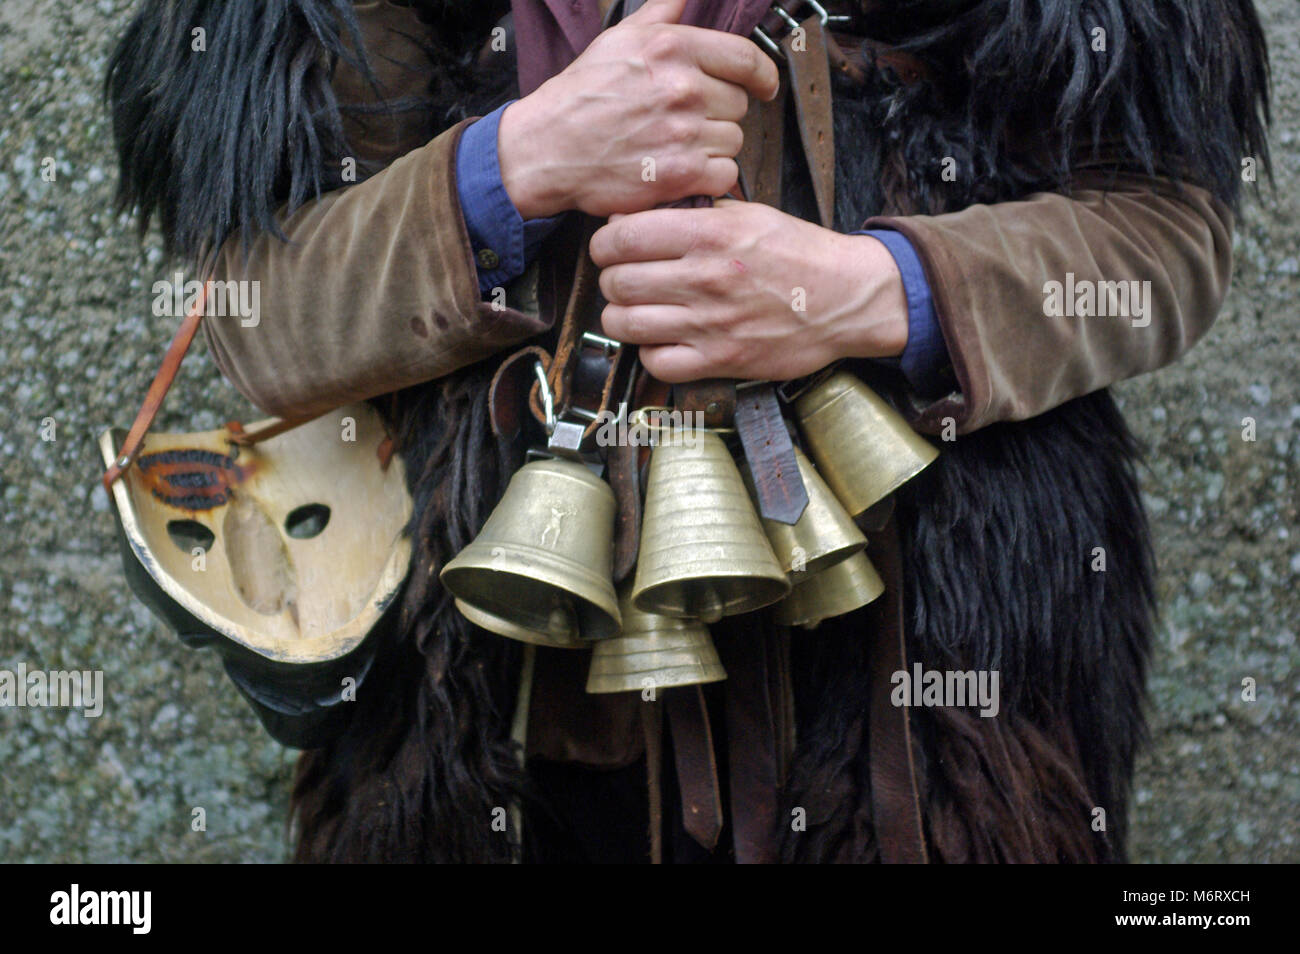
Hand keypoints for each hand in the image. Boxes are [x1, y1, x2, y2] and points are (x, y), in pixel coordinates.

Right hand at [497, 0, 778, 219]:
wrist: (548, 148)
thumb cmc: (581, 97)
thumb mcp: (619, 39)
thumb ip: (662, 13)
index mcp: (673, 48)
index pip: (746, 59)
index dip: (763, 75)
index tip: (764, 86)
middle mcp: (683, 88)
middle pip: (739, 104)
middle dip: (720, 113)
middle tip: (685, 120)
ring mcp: (683, 133)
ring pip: (733, 140)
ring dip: (713, 146)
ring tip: (677, 145)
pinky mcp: (680, 175)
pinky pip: (725, 174)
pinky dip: (710, 176)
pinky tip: (683, 169)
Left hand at [589, 200, 909, 382]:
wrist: (847, 298)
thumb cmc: (799, 253)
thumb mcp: (748, 213)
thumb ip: (693, 213)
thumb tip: (635, 216)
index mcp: (711, 233)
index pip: (623, 236)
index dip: (605, 242)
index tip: (610, 246)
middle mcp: (705, 278)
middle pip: (617, 282)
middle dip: (611, 278)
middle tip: (622, 278)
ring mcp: (711, 324)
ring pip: (626, 324)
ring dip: (622, 316)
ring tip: (635, 309)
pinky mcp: (720, 360)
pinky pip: (656, 362)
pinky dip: (649, 351)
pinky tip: (661, 338)